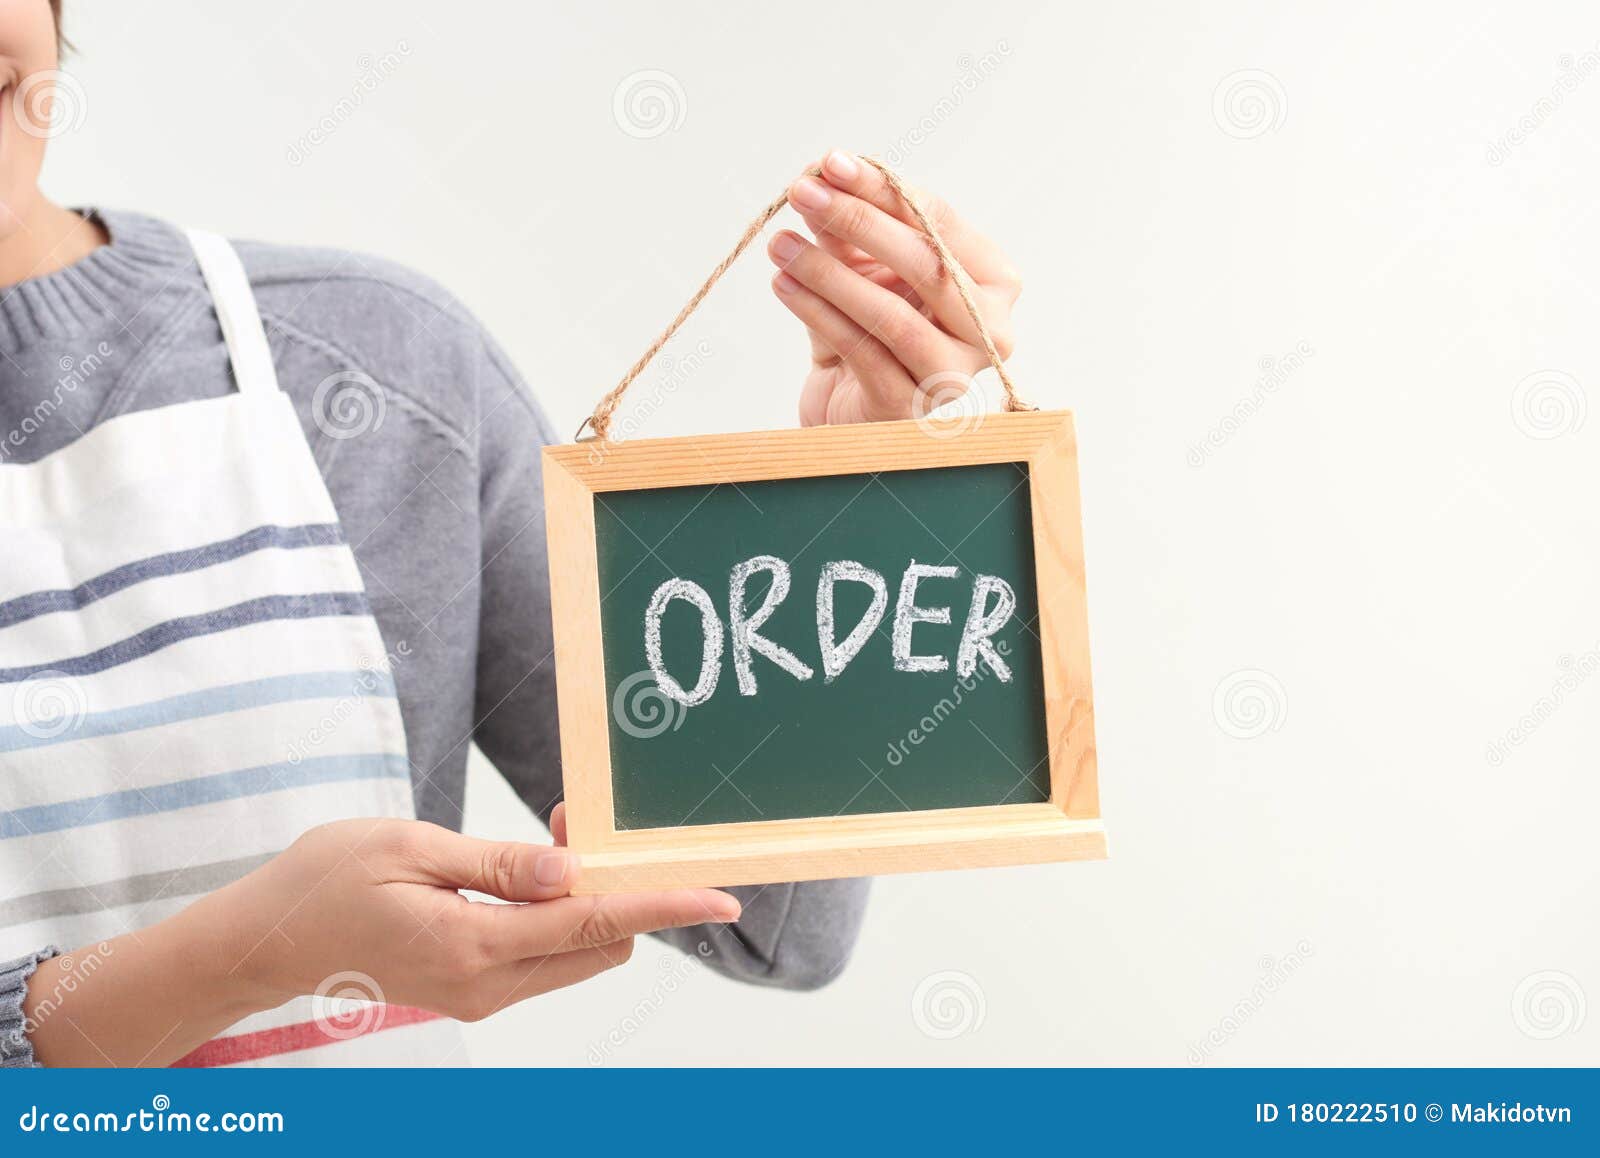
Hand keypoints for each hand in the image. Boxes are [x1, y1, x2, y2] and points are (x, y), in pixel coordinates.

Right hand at [214, 808, 738, 1020]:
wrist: (265, 942)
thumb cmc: (325, 881)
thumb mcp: (409, 849)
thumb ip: (499, 865)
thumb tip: (574, 871)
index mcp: (472, 946)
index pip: (594, 923)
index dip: (663, 905)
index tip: (720, 894)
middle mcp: (487, 984)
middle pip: (600, 944)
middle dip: (619, 888)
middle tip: (578, 823)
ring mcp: (480, 995)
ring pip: (577, 952)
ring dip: (588, 900)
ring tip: (551, 840)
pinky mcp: (473, 990)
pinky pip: (545, 956)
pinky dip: (560, 915)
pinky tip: (532, 873)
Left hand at [768, 150, 1021, 426]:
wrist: (848, 404)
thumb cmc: (869, 329)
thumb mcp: (861, 267)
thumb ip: (849, 226)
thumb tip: (821, 177)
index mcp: (992, 280)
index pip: (939, 220)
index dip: (882, 188)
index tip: (828, 163)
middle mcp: (989, 328)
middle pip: (926, 261)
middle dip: (857, 221)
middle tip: (802, 192)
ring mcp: (953, 373)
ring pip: (891, 314)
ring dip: (828, 272)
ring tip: (780, 244)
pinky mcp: (909, 406)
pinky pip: (861, 351)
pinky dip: (817, 312)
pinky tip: (781, 283)